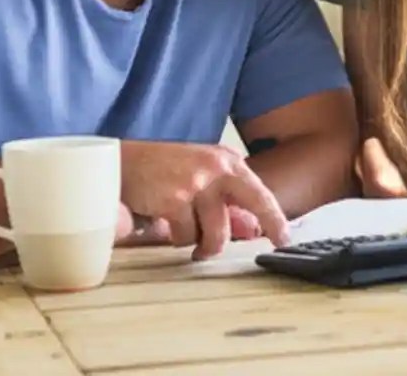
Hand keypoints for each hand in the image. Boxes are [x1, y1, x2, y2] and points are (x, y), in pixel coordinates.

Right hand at [119, 141, 287, 258]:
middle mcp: (217, 169)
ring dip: (201, 243)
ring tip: (189, 238)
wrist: (122, 162)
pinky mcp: (174, 200)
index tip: (285, 238)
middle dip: (268, 226)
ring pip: (215, 233)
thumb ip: (223, 198)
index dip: (276, 218)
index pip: (261, 192)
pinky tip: (166, 225)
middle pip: (254, 204)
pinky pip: (185, 237)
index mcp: (227, 161)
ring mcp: (197, 184)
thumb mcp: (200, 175)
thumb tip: (248, 229)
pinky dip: (177, 238)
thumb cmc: (162, 171)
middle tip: (266, 245)